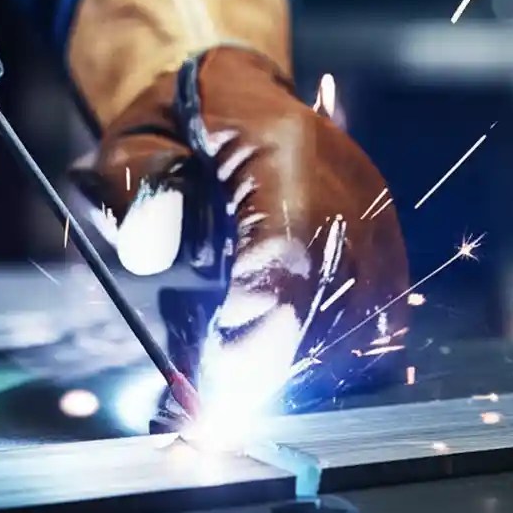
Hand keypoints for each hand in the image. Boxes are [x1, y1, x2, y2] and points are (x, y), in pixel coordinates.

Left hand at [81, 47, 409, 422]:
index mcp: (282, 147)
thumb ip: (132, 189)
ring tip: (237, 383)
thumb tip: (151, 251)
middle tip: (212, 413)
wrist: (230, 99)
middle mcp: (348, 187)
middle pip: (337, 303)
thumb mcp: (127, 144)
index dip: (261, 325)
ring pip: (365, 327)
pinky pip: (377, 329)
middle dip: (274, 368)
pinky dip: (329, 363)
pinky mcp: (385, 253)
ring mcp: (376, 222)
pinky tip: (278, 366)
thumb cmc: (172, 128)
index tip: (215, 375)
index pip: (290, 251)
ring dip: (300, 371)